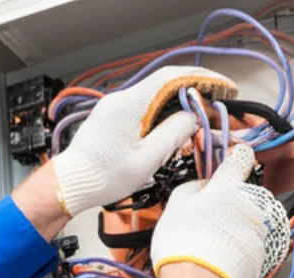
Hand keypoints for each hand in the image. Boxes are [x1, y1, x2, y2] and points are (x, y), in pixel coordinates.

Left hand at [51, 66, 236, 217]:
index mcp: (129, 105)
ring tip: (199, 121)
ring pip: (156, 96)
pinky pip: (145, 107)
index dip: (202, 78)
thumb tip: (192, 117)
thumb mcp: (146, 161)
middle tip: (216, 106)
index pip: (172, 77)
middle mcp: (121, 99)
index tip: (223, 87)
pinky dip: (164, 113)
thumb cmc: (102, 177)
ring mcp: (116, 107)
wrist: (71, 183)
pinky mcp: (114, 117)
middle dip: (195, 92)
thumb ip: (173, 134)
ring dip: (180, 104)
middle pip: (166, 84)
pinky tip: (174, 128)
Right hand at [150, 145, 289, 277]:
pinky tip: (222, 256)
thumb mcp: (175, 206)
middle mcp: (249, 203)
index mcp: (227, 186)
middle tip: (209, 219)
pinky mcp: (263, 252)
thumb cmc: (184, 245)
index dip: (236, 158)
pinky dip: (240, 247)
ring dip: (235, 227)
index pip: (241, 158)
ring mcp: (259, 228)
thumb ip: (193, 189)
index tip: (234, 161)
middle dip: (231, 203)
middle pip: (244, 195)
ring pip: (248, 220)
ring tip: (212, 243)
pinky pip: (252, 243)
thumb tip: (201, 187)